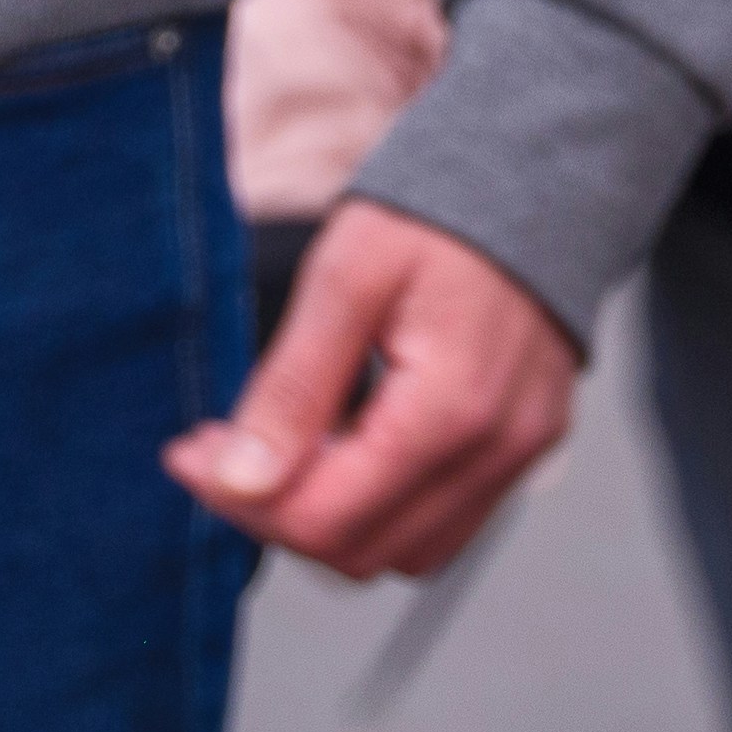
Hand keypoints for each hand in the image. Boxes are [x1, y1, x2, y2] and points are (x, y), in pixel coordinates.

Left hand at [173, 201, 577, 580]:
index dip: (241, 501)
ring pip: (402, 554)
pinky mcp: (523, 451)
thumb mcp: (345, 279)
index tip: (192, 454)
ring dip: (331, 520)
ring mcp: (519, 457)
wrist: (538, 177)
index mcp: (451, 409)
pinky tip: (346, 447)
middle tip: (228, 453)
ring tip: (288, 449)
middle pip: (360, 552)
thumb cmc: (439, 214)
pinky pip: (443, 525)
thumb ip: (293, 387)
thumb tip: (240, 480)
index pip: (324, 518)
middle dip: (278, 514)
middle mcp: (497, 450)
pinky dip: (382, 507)